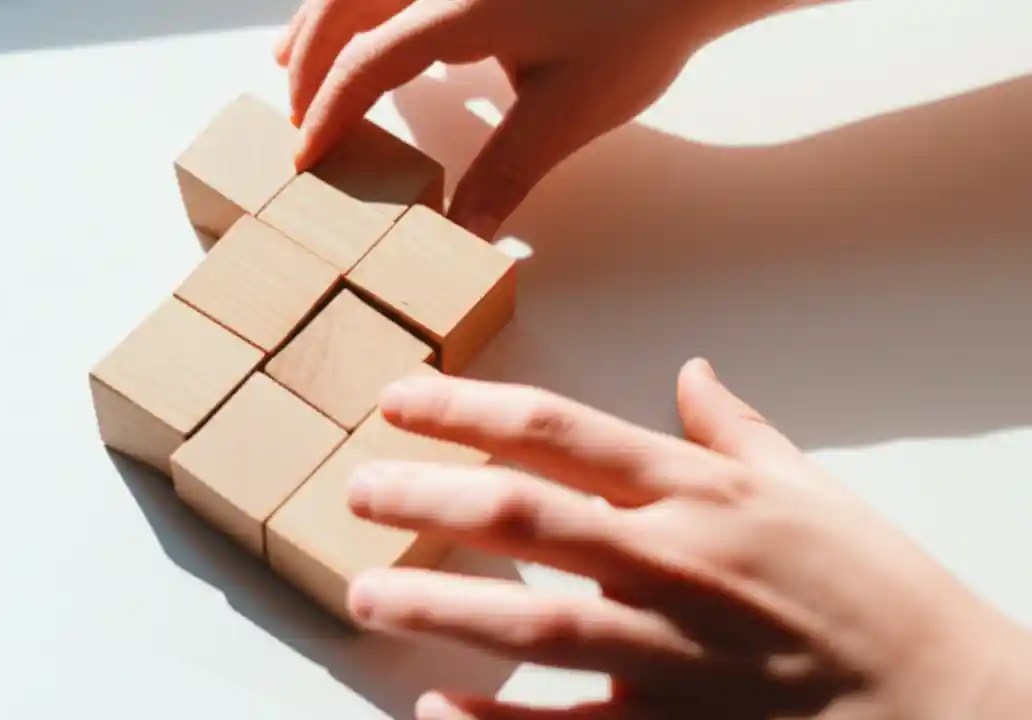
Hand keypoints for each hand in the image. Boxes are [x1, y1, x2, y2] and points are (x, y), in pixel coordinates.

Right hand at [275, 0, 777, 238]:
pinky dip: (362, 8)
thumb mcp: (566, 114)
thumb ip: (501, 174)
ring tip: (287, 62)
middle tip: (290, 119)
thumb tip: (460, 235)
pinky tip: (369, 34)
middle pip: (344, 7)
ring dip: (321, 23)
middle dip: (308, 64)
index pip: (367, 61)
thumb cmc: (638, 30)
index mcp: (458, 7)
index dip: (327, 112)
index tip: (304, 158)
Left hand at [346, 358, 1031, 717]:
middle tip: (355, 491)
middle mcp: (672, 562)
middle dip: (426, 501)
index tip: (397, 400)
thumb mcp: (805, 488)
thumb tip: (689, 371)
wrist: (945, 703)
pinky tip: (435, 706)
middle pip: (523, 519)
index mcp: (698, 491)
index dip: (466, 411)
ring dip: (436, 607)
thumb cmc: (872, 589)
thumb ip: (732, 430)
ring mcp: (669, 652)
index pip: (557, 433)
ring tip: (363, 595)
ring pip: (531, 623)